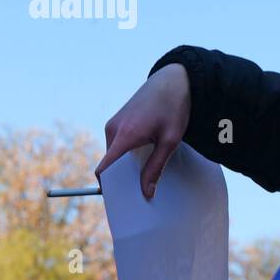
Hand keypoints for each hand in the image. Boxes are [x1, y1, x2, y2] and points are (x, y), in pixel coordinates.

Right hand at [95, 63, 191, 199]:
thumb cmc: (174, 109)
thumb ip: (155, 167)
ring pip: (114, 154)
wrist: (173, 80)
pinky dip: (127, 153)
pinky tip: (145, 153)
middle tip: (141, 189)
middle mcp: (113, 129)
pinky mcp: (118, 121)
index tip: (121, 199)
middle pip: (110, 163)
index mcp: (124, 135)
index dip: (109, 186)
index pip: (105, 168)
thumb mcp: (170, 141)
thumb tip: (146, 193)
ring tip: (146, 169)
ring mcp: (114, 123)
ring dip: (126, 164)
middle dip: (122, 178)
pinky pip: (117, 144)